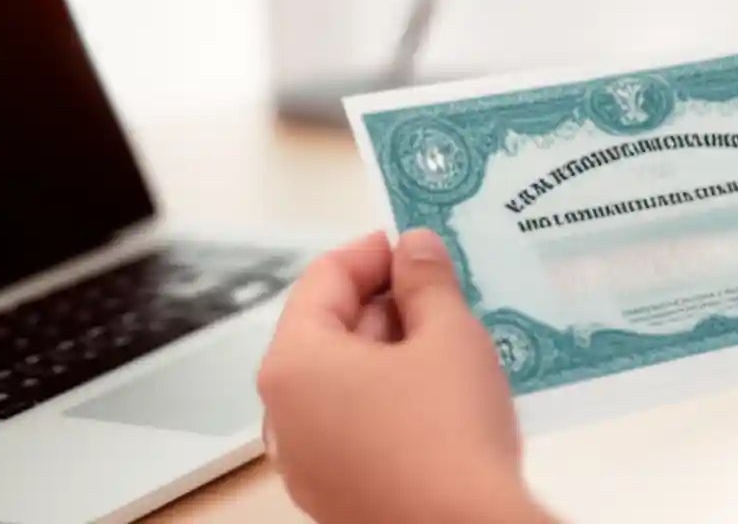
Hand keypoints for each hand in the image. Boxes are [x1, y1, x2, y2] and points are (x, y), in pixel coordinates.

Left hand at [256, 229, 552, 523]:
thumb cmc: (449, 434)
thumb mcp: (449, 335)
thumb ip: (427, 280)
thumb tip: (414, 247)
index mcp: (294, 364)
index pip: (324, 278)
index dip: (374, 251)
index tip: (417, 243)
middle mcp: (284, 414)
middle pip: (330, 330)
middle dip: (389, 303)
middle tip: (445, 288)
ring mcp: (306, 461)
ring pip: (346, 382)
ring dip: (394, 351)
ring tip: (453, 337)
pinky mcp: (337, 493)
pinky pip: (357, 425)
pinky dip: (392, 398)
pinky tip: (443, 393)